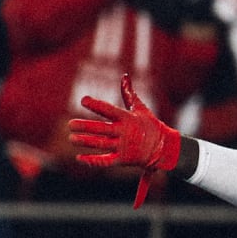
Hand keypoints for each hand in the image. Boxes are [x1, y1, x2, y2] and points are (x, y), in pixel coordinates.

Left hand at [68, 74, 180, 208]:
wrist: (166, 148)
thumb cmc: (151, 126)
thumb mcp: (141, 109)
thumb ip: (129, 94)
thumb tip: (124, 76)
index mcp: (128, 118)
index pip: (110, 110)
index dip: (96, 105)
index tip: (83, 100)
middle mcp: (125, 133)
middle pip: (101, 129)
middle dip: (85, 127)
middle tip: (70, 124)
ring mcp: (124, 147)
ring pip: (101, 144)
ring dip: (85, 142)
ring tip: (72, 138)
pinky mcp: (123, 160)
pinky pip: (106, 161)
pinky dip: (93, 161)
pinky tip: (80, 157)